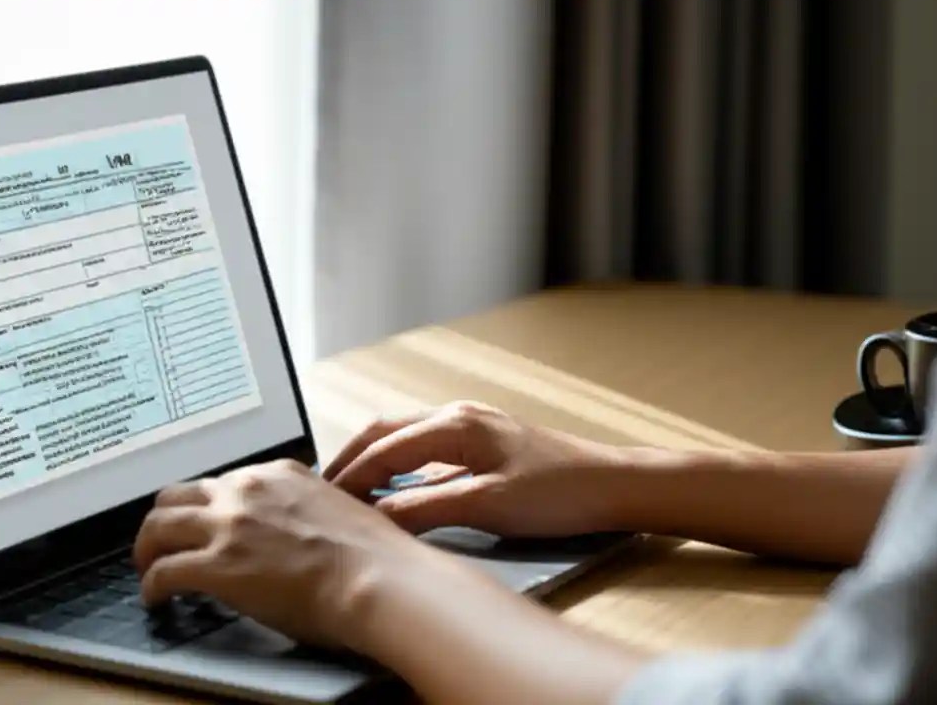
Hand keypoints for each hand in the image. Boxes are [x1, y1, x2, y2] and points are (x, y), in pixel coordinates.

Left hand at [132, 458, 452, 647]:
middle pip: (178, 495)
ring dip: (148, 549)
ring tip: (148, 568)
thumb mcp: (332, 508)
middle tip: (161, 542)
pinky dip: (153, 585)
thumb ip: (300, 508)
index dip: (206, 507)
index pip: (223, 483)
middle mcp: (247, 489)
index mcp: (278, 473)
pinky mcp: (216, 564)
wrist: (376, 578)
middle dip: (165, 520)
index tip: (205, 524)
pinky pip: (164, 571)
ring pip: (158, 526)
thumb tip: (288, 532)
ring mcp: (228, 525)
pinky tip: (156, 598)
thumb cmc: (370, 556)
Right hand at [324, 401, 631, 536]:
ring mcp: (473, 427)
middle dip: (350, 459)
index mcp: (455, 425)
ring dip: (374, 461)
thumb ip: (426, 510)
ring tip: (348, 491)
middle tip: (321, 491)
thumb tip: (374, 519)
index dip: (348, 476)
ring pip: (405, 438)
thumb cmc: (559, 493)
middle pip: (386, 432)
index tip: (321, 502)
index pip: (383, 449)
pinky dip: (400, 468)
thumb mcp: (487, 505)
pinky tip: (396, 492)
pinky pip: (426, 450)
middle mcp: (458, 417)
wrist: (615, 485)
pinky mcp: (485, 444)